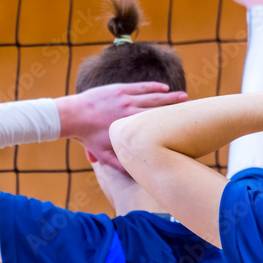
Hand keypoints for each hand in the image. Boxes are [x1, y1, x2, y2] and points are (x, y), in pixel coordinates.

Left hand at [56, 83, 187, 171]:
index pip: (155, 124)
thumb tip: (138, 176)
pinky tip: (163, 87)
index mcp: (129, 126)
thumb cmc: (87, 138)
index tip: (184, 123)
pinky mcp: (119, 89)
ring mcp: (125, 97)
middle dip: (175, 105)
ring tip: (183, 95)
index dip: (171, 123)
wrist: (72, 116)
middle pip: (158, 107)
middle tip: (190, 106)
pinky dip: (152, 87)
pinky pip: (140, 87)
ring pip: (151, 95)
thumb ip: (121, 165)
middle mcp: (130, 110)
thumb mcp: (104, 156)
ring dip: (168, 95)